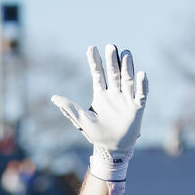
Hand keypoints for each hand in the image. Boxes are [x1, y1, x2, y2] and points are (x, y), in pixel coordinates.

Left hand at [51, 44, 147, 181]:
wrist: (113, 148)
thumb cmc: (97, 134)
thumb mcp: (82, 120)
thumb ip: (70, 108)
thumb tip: (53, 98)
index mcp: (101, 94)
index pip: (98, 74)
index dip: (95, 61)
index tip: (91, 48)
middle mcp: (115, 93)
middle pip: (113, 73)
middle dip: (112, 60)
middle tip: (110, 46)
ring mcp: (127, 98)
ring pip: (127, 79)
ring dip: (127, 67)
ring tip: (126, 53)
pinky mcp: (138, 107)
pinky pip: (141, 94)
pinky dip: (142, 84)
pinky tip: (141, 74)